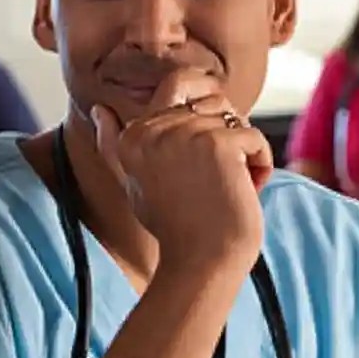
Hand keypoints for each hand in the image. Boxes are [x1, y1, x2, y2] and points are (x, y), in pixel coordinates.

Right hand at [90, 68, 272, 276]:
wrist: (202, 264)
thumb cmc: (176, 228)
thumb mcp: (135, 184)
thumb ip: (117, 145)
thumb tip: (98, 110)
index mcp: (133, 135)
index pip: (182, 92)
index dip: (204, 131)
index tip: (198, 172)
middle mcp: (152, 129)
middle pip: (213, 103)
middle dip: (226, 139)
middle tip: (214, 183)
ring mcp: (185, 134)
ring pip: (236, 119)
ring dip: (244, 154)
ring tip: (228, 187)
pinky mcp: (217, 143)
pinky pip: (254, 138)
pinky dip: (260, 166)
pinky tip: (245, 191)